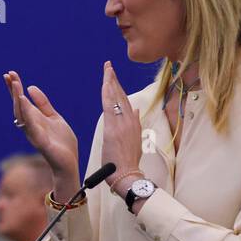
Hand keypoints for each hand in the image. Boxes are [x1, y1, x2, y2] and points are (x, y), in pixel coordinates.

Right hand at [3, 70, 78, 178]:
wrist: (69, 162)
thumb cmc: (61, 142)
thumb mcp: (54, 117)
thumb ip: (43, 104)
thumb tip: (30, 87)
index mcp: (33, 119)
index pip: (21, 100)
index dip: (14, 88)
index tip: (9, 74)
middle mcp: (29, 125)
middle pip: (18, 105)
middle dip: (13, 90)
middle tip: (9, 75)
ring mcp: (33, 133)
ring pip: (22, 114)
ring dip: (17, 99)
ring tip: (15, 85)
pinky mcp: (40, 142)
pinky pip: (31, 126)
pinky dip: (26, 114)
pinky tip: (23, 102)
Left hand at [100, 61, 142, 188]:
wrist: (127, 174)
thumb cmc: (128, 161)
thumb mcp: (134, 140)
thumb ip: (134, 124)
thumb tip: (136, 110)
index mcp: (133, 123)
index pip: (125, 101)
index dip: (119, 87)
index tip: (113, 77)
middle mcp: (130, 121)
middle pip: (121, 96)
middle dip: (114, 80)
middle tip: (108, 66)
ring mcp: (123, 124)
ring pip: (116, 98)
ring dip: (111, 82)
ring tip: (107, 69)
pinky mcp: (115, 129)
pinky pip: (110, 107)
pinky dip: (108, 94)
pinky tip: (105, 84)